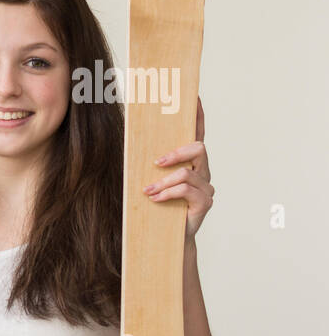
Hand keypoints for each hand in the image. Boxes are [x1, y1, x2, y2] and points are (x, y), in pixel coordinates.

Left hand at [145, 96, 212, 239]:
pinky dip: (168, 193)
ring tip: (147, 191)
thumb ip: (147, 165)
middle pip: (198, 148)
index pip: (196, 134)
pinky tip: (155, 200)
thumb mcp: (149, 180)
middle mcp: (202, 171)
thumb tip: (130, 143)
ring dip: (164, 181)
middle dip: (176, 153)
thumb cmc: (156, 206)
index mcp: (190, 162)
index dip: (197, 116)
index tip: (193, 97)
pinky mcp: (204, 203)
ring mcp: (205, 187)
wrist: (166, 238)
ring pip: (187, 173)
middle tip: (155, 162)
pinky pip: (187, 190)